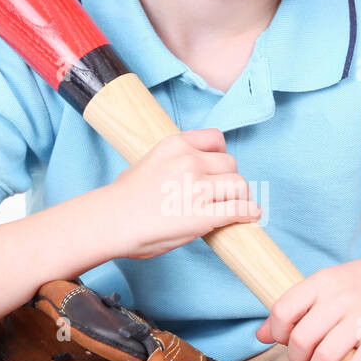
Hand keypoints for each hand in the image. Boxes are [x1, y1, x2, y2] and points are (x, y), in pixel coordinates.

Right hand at [107, 128, 261, 260]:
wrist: (109, 221)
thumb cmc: (122, 198)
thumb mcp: (147, 162)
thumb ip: (173, 162)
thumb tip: (192, 171)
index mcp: (175, 145)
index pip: (215, 138)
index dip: (221, 154)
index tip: (218, 168)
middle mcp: (189, 161)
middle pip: (231, 163)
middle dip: (229, 178)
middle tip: (221, 194)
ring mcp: (197, 188)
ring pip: (239, 185)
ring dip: (239, 196)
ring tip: (234, 206)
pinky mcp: (203, 215)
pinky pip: (239, 209)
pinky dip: (249, 213)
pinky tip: (251, 216)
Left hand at [254, 250, 360, 360]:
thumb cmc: (358, 285)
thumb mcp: (324, 286)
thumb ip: (294, 309)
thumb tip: (261, 336)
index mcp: (322, 282)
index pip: (283, 310)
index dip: (279, 333)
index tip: (287, 340)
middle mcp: (341, 298)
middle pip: (302, 339)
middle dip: (298, 359)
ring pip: (327, 356)